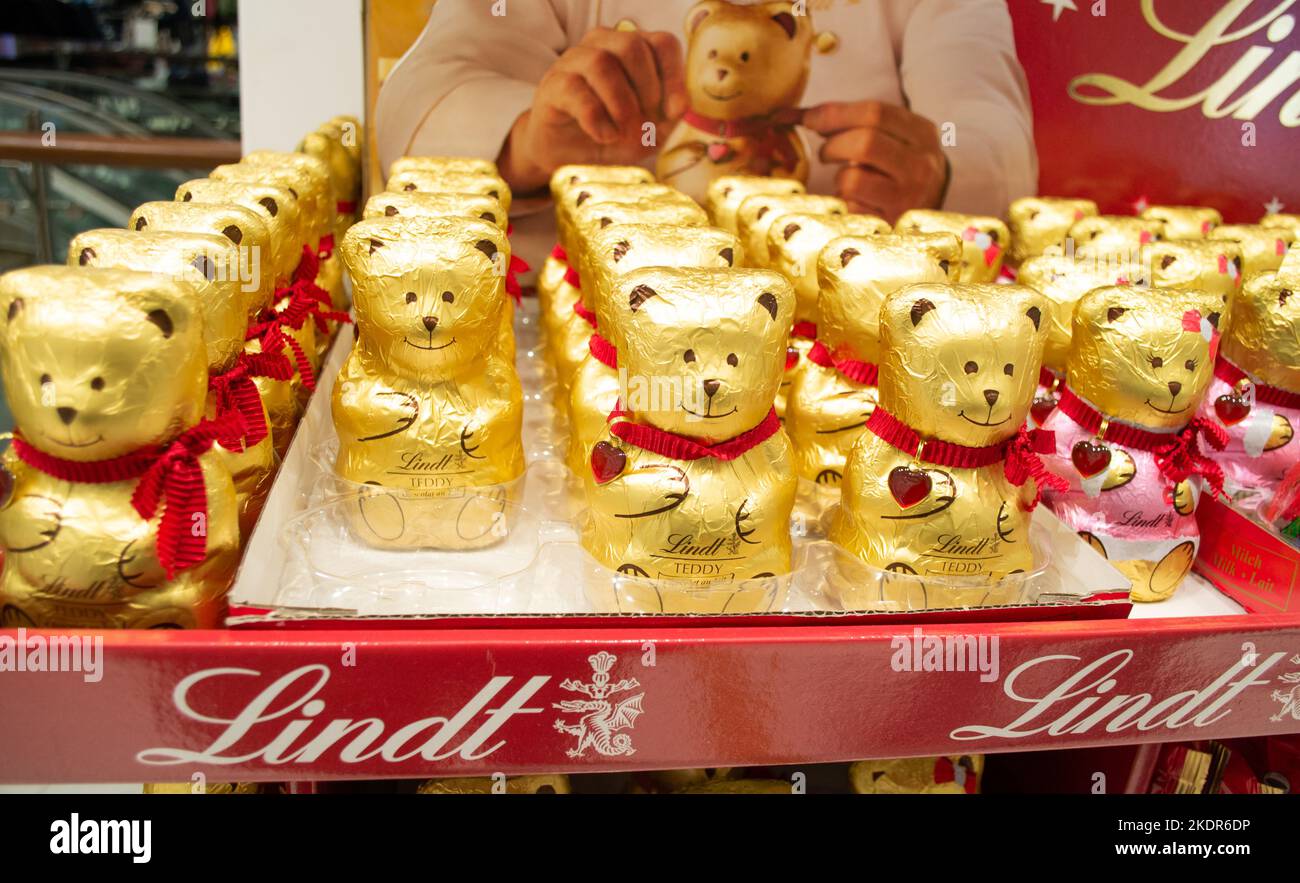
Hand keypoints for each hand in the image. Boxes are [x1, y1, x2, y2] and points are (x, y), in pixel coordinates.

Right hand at [498, 27, 686, 193]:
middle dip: (646, 91)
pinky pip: (576, 90)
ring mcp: (573, 62)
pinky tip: (604, 136)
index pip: (662, 43)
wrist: (567, 157)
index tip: (675, 111)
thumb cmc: (612, 135)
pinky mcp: (552, 86)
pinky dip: (596, 118)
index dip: (673, 76)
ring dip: (621, 105)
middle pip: (632, 46)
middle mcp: (602, 45)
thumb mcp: (649, 131)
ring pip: (602, 63)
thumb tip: (679, 105)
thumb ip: (668, 116)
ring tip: (622, 134)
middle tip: (644, 125)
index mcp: (633, 49)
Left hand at [801, 101, 947, 222]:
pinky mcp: (891, 222)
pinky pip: (850, 207)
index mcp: (922, 132)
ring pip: (853, 177)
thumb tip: (785, 113)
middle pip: (865, 141)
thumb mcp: (886, 137)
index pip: (875, 112)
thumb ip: (846, 121)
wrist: (927, 214)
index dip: (834, 113)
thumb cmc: (894, 168)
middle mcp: (921, 163)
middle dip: (833, 145)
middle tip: (826, 154)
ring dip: (838, 176)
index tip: (808, 119)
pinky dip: (844, 201)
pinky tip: (856, 200)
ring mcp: (909, 196)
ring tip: (846, 177)